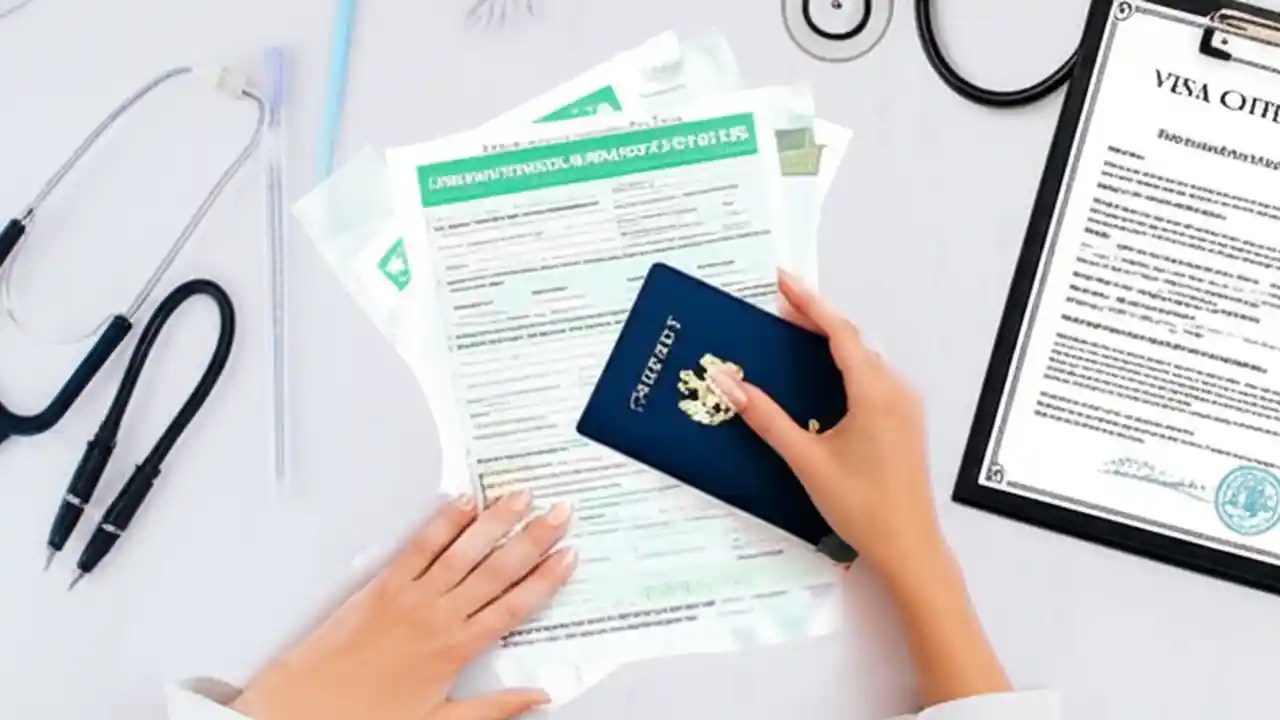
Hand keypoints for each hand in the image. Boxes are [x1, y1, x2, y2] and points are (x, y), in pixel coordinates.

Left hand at [230, 491, 576, 719]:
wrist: (305, 711)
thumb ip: (493, 708)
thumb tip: (536, 698)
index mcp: (457, 650)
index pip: (515, 606)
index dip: (546, 579)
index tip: (568, 556)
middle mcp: (438, 616)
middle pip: (498, 569)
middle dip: (533, 538)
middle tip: (559, 512)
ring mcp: (410, 596)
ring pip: (465, 550)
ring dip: (496, 520)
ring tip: (519, 497)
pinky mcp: (381, 585)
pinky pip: (420, 546)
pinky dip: (443, 522)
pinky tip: (462, 503)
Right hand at [708, 272, 1010, 705]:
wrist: (909, 546)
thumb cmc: (862, 506)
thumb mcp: (806, 460)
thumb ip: (766, 418)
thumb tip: (728, 383)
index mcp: (875, 391)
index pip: (839, 332)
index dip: (808, 302)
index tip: (782, 279)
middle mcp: (896, 390)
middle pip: (852, 340)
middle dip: (815, 317)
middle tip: (779, 302)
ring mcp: (904, 406)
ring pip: (864, 358)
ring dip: (830, 341)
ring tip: (795, 330)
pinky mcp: (904, 422)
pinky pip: (872, 377)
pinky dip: (844, 364)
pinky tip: (822, 372)